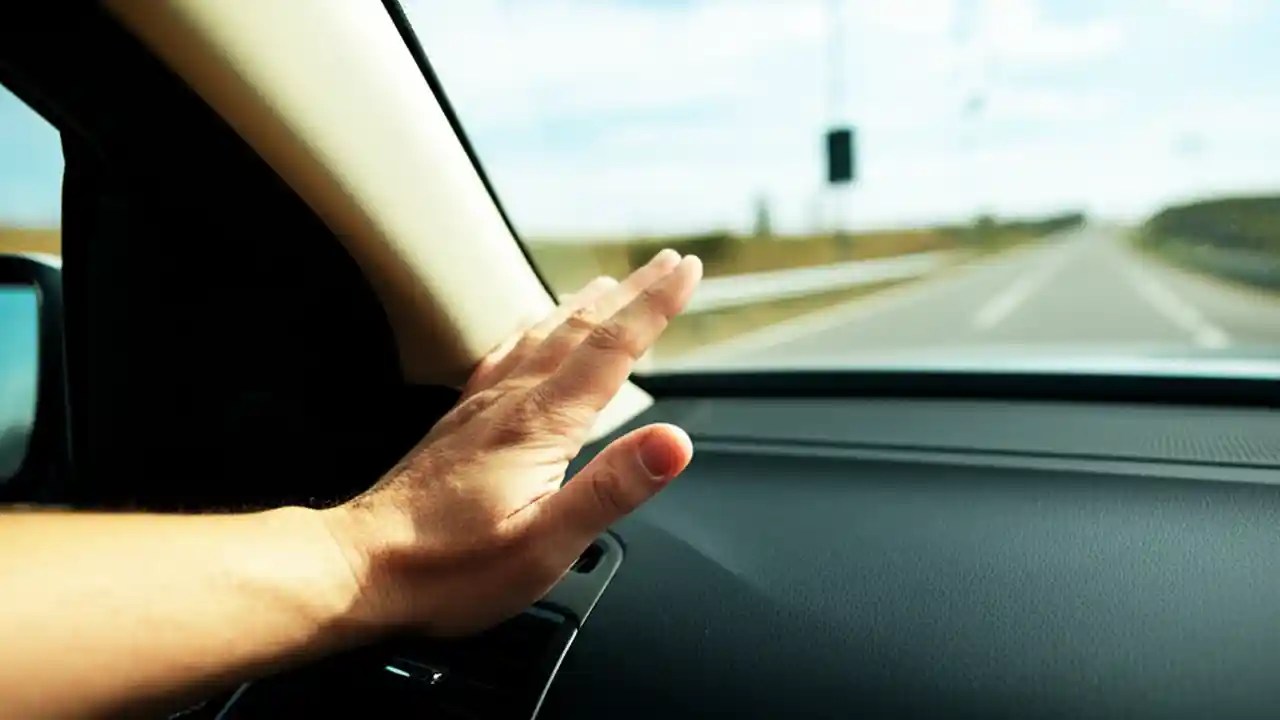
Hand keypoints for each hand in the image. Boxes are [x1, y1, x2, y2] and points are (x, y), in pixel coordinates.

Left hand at [323, 250, 701, 635]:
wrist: (358, 568)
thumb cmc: (448, 569)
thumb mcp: (544, 545)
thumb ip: (611, 489)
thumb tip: (675, 441)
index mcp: (540, 425)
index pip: (612, 349)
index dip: (656, 307)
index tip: (688, 271)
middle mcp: (510, 402)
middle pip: (582, 329)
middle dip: (633, 293)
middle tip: (668, 262)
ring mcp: (480, 407)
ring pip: (543, 335)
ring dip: (586, 306)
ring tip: (611, 284)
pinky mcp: (459, 423)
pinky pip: (505, 355)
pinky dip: (533, 329)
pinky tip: (531, 329)